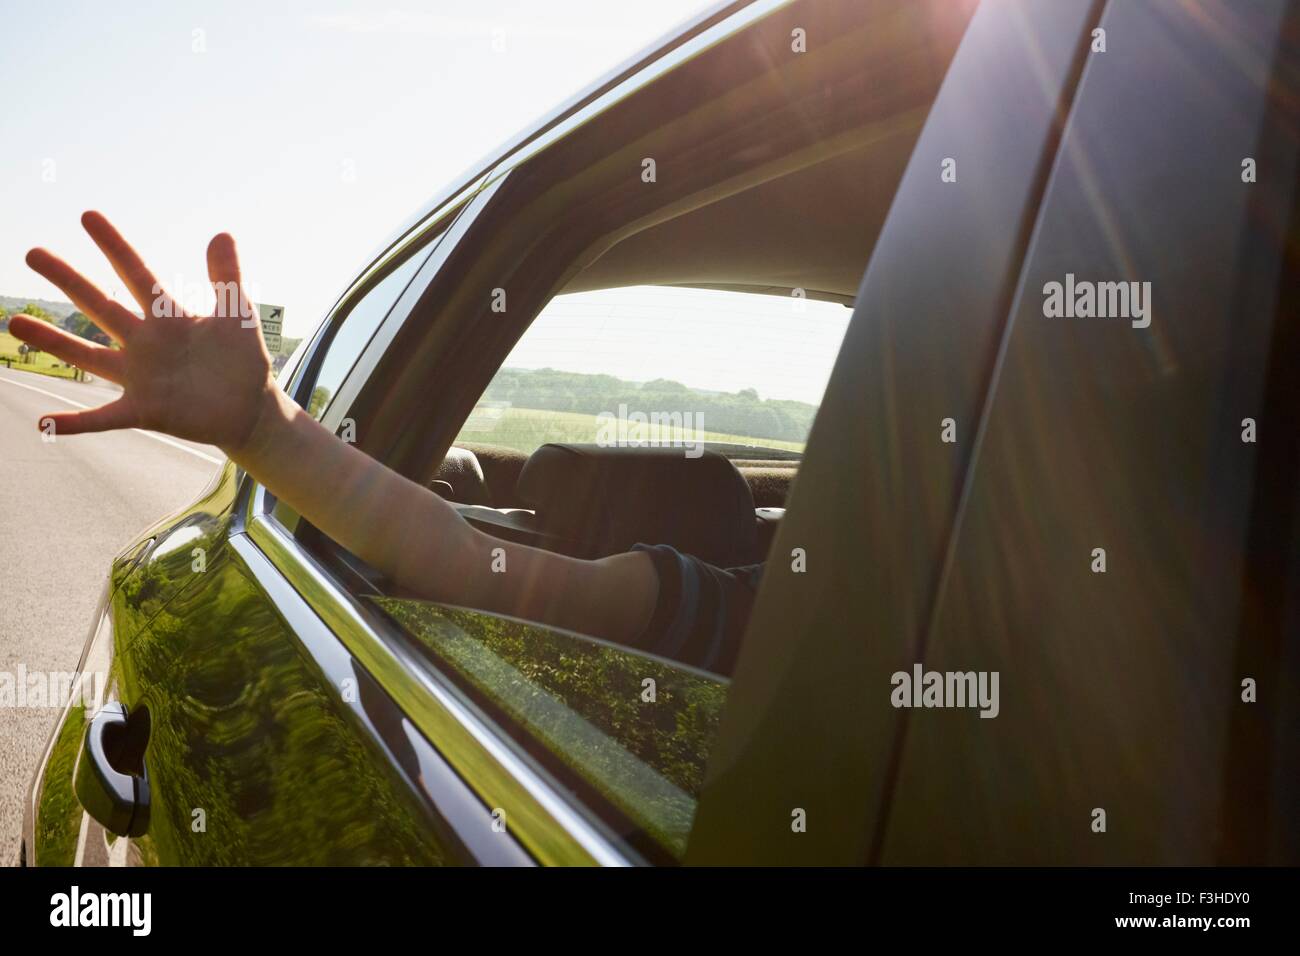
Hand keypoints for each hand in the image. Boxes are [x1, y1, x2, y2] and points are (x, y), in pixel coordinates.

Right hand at [9, 211, 276, 452]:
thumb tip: (222, 233)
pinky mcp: (143, 410)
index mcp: (168, 317)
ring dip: (52, 341)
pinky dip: (76, 422)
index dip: (114, 246)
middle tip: (32, 252)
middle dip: (68, 279)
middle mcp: (145, 343)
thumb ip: (228, 278)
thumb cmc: (242, 360)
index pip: (136, 274)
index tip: (87, 216)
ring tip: (14, 322)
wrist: (251, 409)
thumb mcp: (238, 316)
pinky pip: (102, 417)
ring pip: (87, 356)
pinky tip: (44, 423)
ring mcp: (140, 377)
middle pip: (100, 305)